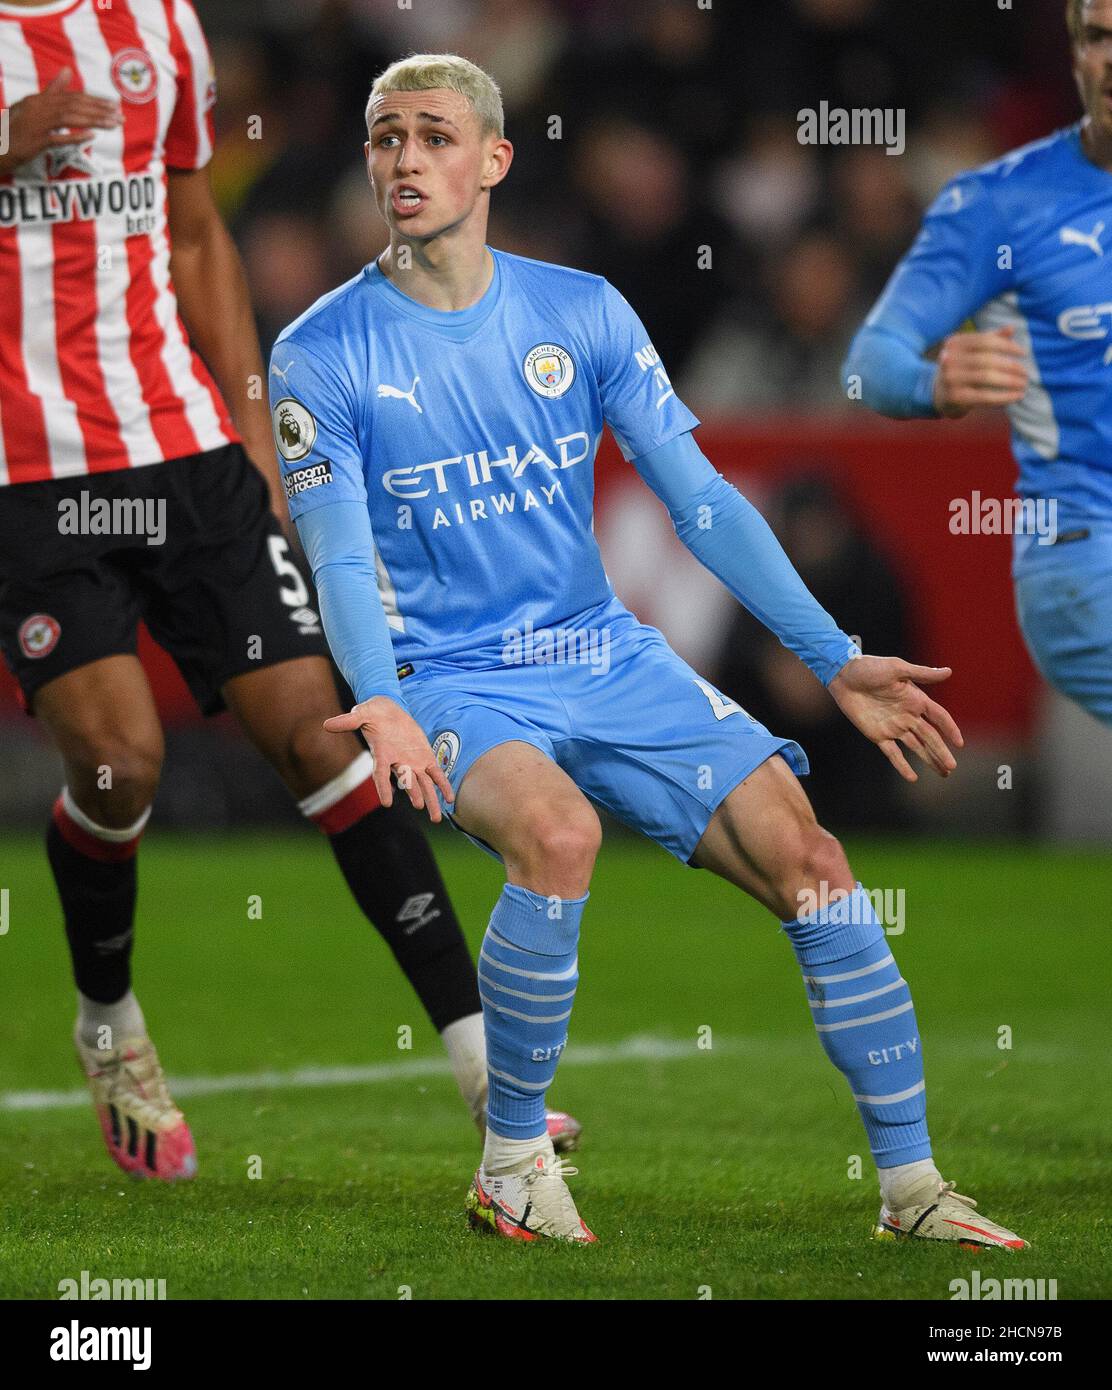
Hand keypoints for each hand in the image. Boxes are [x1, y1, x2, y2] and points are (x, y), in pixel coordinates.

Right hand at [0, 69, 121, 174]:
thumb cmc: (17, 127)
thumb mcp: (33, 106)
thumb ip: (52, 90)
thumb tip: (68, 70)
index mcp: (39, 100)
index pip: (71, 97)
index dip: (94, 101)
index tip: (113, 106)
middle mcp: (37, 108)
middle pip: (73, 106)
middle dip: (99, 110)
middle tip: (119, 116)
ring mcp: (36, 125)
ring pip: (69, 119)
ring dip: (94, 121)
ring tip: (113, 124)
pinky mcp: (35, 142)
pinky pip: (57, 139)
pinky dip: (74, 137)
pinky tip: (91, 136)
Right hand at [323, 696, 453, 821]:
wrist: (387, 711)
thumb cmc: (372, 712)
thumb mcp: (360, 713)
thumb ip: (348, 721)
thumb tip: (326, 725)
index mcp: (382, 754)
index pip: (381, 774)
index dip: (383, 788)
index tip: (386, 803)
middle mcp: (398, 762)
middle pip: (407, 782)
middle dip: (414, 794)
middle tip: (420, 807)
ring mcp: (412, 762)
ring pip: (423, 784)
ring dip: (431, 799)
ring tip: (436, 818)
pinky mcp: (425, 757)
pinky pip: (436, 774)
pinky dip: (443, 785)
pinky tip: (450, 798)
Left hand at [828, 655, 963, 781]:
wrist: (843, 676)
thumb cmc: (870, 667)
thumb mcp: (897, 668)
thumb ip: (922, 674)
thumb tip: (949, 671)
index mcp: (916, 699)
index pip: (939, 717)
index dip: (950, 729)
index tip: (959, 743)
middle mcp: (908, 716)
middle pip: (930, 737)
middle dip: (941, 751)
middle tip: (952, 766)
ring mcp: (894, 727)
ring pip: (916, 747)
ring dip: (929, 760)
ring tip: (944, 773)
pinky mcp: (878, 735)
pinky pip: (892, 753)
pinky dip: (902, 765)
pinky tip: (912, 777)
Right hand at [933, 326, 1027, 417]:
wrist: (938, 393)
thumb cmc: (963, 368)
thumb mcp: (973, 351)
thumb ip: (990, 339)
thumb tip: (1011, 328)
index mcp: (954, 343)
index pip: (986, 341)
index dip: (1007, 346)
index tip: (1024, 353)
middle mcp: (948, 358)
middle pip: (987, 359)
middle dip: (1011, 366)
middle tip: (1025, 373)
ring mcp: (950, 378)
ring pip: (987, 377)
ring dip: (1010, 382)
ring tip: (1023, 384)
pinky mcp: (954, 397)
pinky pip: (984, 396)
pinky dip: (1003, 397)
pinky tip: (1016, 396)